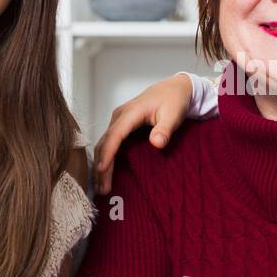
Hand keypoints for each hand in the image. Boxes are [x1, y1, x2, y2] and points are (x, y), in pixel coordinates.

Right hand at [94, 74, 192, 193]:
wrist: (174, 88)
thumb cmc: (174, 100)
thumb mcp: (173, 114)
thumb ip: (165, 129)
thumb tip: (157, 143)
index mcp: (131, 112)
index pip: (115, 135)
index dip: (107, 153)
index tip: (102, 170)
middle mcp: (120, 116)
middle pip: (105, 142)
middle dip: (101, 166)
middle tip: (102, 189)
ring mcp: (118, 121)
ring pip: (104, 144)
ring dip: (101, 164)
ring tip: (101, 186)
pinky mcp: (121, 126)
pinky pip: (109, 143)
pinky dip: (106, 158)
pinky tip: (106, 172)